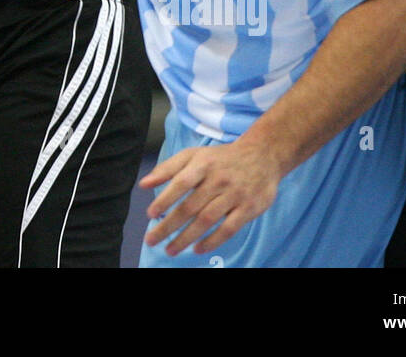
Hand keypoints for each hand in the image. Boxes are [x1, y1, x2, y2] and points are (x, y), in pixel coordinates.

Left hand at [140, 137, 282, 255]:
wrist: (262, 155)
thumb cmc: (220, 158)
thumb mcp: (194, 155)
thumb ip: (168, 168)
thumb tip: (143, 184)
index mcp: (202, 164)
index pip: (180, 183)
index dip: (164, 199)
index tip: (150, 215)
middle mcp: (218, 180)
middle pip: (190, 207)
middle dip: (169, 225)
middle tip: (152, 240)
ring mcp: (234, 195)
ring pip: (207, 220)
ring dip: (186, 237)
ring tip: (170, 249)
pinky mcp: (249, 208)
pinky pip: (228, 229)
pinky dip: (212, 241)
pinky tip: (197, 249)